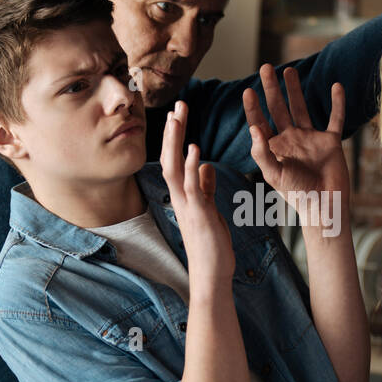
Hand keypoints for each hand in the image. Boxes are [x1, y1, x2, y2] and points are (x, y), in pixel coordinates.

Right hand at [160, 100, 233, 289]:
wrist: (212, 275)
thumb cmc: (212, 246)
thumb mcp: (209, 211)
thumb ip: (206, 189)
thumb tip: (206, 168)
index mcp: (184, 196)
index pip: (175, 160)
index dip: (175, 137)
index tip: (178, 115)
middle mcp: (180, 199)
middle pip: (169, 158)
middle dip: (173, 132)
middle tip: (177, 106)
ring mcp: (187, 207)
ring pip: (174, 168)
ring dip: (176, 142)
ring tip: (178, 118)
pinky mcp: (199, 215)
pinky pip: (192, 188)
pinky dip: (191, 167)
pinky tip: (195, 149)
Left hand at [242, 65, 348, 209]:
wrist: (324, 205)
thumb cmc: (296, 194)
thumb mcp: (274, 175)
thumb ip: (262, 153)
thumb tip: (253, 128)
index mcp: (274, 148)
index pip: (260, 122)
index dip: (252, 107)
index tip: (248, 91)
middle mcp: (290, 140)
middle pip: (278, 108)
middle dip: (271, 89)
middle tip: (265, 68)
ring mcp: (310, 139)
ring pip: (301, 108)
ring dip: (295, 90)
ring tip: (289, 70)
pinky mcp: (330, 142)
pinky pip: (334, 118)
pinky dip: (337, 103)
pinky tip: (336, 86)